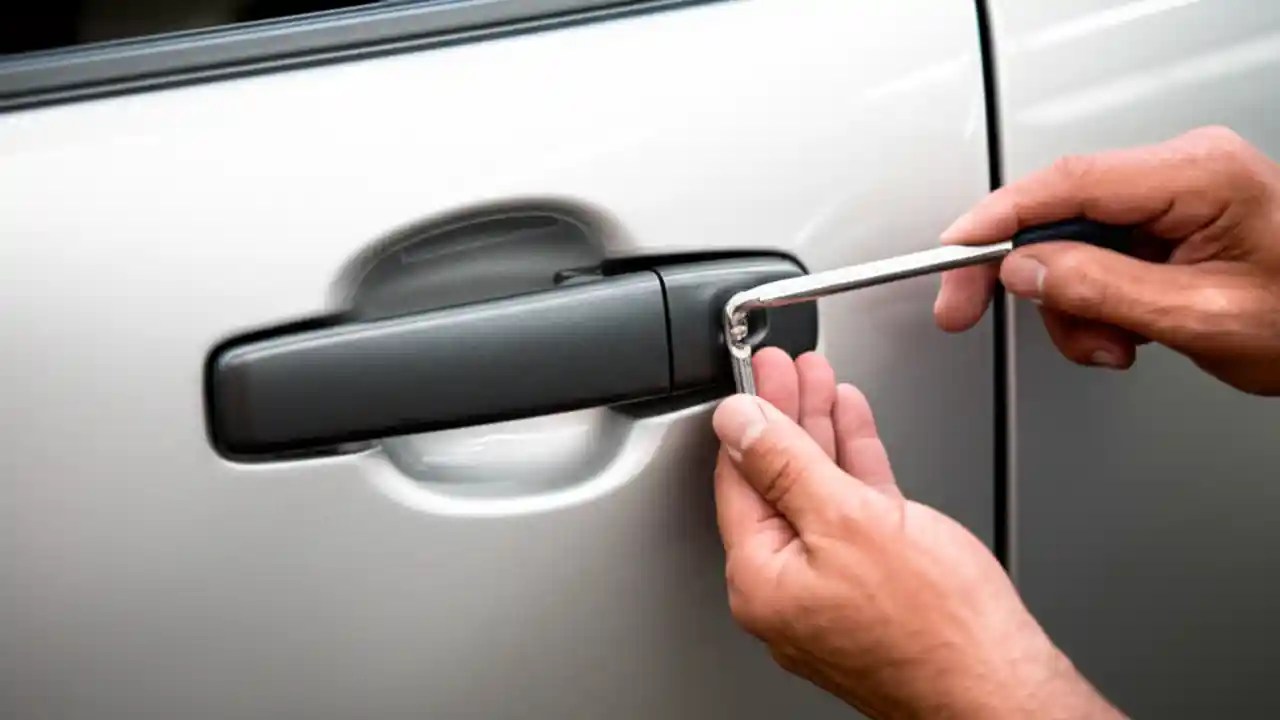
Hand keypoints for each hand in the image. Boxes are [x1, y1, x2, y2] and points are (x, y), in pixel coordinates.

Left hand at [712, 348, 1121, 718]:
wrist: (1000, 688)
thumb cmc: (935, 629)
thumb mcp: (846, 521)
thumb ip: (785, 464)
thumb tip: (737, 423)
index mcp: (761, 580)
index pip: (738, 480)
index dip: (750, 417)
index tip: (759, 375)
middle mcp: (786, 591)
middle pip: (777, 481)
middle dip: (786, 414)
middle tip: (787, 367)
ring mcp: (828, 591)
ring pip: (817, 492)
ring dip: (820, 432)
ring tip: (821, 381)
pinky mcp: (870, 589)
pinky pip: (851, 514)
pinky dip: (853, 467)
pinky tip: (853, 428)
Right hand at [935, 125, 1279, 394]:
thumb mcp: (1199, 318)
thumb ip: (1102, 290)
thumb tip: (1024, 269)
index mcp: (1199, 175)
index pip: (1069, 182)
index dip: (996, 217)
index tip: (952, 251)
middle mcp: (1183, 169)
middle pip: (1058, 210)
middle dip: (1024, 275)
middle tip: (967, 310)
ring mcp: (1176, 191)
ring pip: (1072, 240)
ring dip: (1072, 303)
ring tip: (1110, 345)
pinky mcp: (1170, 216)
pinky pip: (1100, 250)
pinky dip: (1095, 299)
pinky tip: (1125, 330)